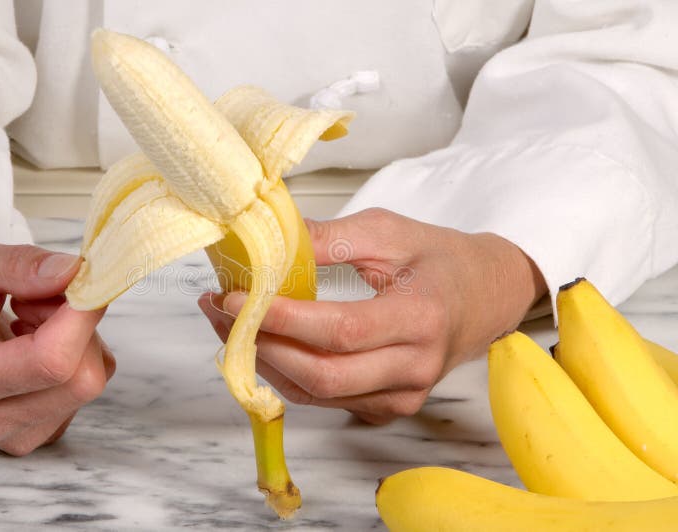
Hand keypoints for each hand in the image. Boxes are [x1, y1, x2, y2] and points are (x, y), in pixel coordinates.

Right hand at [0, 239, 114, 454]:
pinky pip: (92, 383)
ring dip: (78, 337)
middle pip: (82, 378)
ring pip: (93, 379)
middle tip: (40, 297)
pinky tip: (40, 340)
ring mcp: (19, 433)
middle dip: (78, 326)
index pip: (51, 361)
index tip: (79, 279)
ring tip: (30, 319)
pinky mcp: (44, 430)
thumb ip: (18, 265)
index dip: (80, 316)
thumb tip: (73, 273)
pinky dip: (80, 352)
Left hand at [199, 208, 545, 424]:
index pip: (341, 330)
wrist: (485, 296)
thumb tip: (269, 240)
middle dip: (261, 345)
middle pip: (323, 374)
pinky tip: (261, 343)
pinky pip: (324, 399)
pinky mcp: (387, 407)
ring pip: (316, 393)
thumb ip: (331, 238)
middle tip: (219, 311)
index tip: (235, 297)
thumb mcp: (390, 231)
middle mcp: (414, 367)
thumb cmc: (440, 259)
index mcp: (421, 318)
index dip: (283, 319)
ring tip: (227, 323)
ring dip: (264, 361)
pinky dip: (286, 374)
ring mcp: (401, 395)